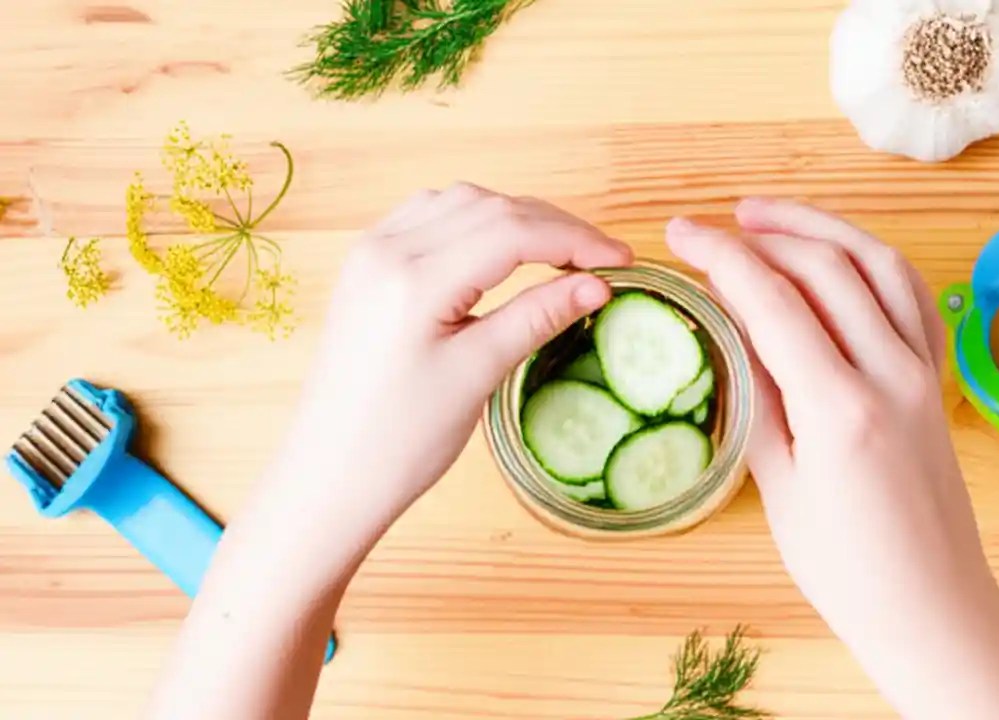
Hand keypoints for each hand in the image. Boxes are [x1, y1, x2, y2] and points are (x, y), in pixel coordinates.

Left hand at [276, 183, 632, 537]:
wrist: (328, 475)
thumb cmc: (398, 441)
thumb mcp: (478, 375)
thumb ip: (536, 317)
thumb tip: (597, 285)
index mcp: (413, 279)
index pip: (512, 231)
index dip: (575, 239)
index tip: (621, 261)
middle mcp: (385, 250)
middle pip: (489, 206)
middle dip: (552, 226)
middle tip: (600, 260)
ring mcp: (369, 254)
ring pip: (459, 203)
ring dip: (514, 218)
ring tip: (559, 255)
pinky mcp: (365, 268)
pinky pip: (429, 218)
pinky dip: (475, 223)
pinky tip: (502, 251)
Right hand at [667, 200, 998, 718]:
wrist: (932, 610)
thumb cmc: (848, 571)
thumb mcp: (780, 488)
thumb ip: (755, 400)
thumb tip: (727, 332)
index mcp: (841, 410)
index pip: (774, 301)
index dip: (721, 256)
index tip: (680, 234)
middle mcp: (891, 376)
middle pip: (826, 266)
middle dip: (764, 231)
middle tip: (713, 224)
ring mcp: (923, 374)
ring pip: (878, 264)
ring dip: (822, 227)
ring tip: (768, 217)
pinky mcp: (936, 381)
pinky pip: (910, 296)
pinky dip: (870, 260)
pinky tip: (837, 255)